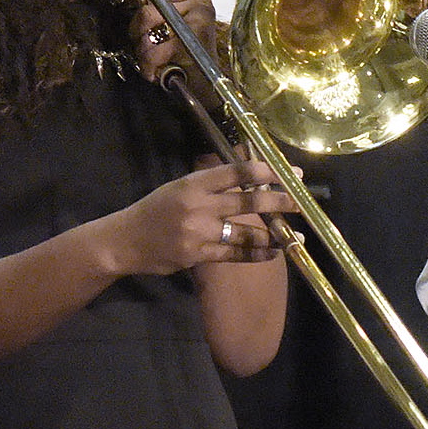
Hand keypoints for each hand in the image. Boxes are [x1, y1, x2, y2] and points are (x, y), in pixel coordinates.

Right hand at [105, 158, 295, 274]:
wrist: (125, 241)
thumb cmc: (155, 210)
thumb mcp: (178, 187)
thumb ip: (210, 184)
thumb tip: (247, 177)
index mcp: (193, 183)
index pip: (237, 173)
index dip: (266, 172)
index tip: (289, 172)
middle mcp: (198, 206)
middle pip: (248, 202)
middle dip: (280, 201)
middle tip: (302, 201)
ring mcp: (199, 233)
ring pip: (246, 233)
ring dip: (275, 235)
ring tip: (296, 235)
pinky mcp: (198, 256)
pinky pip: (235, 255)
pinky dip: (257, 253)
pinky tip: (274, 252)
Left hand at [123, 0, 223, 84]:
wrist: (207, 86)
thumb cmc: (189, 57)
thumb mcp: (172, 24)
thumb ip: (152, 2)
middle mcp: (200, 7)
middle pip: (146, 11)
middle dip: (139, 33)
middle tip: (148, 44)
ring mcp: (196, 25)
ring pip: (146, 31)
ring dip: (144, 52)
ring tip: (157, 59)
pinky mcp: (188, 46)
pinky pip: (152, 53)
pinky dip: (149, 66)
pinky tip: (160, 69)